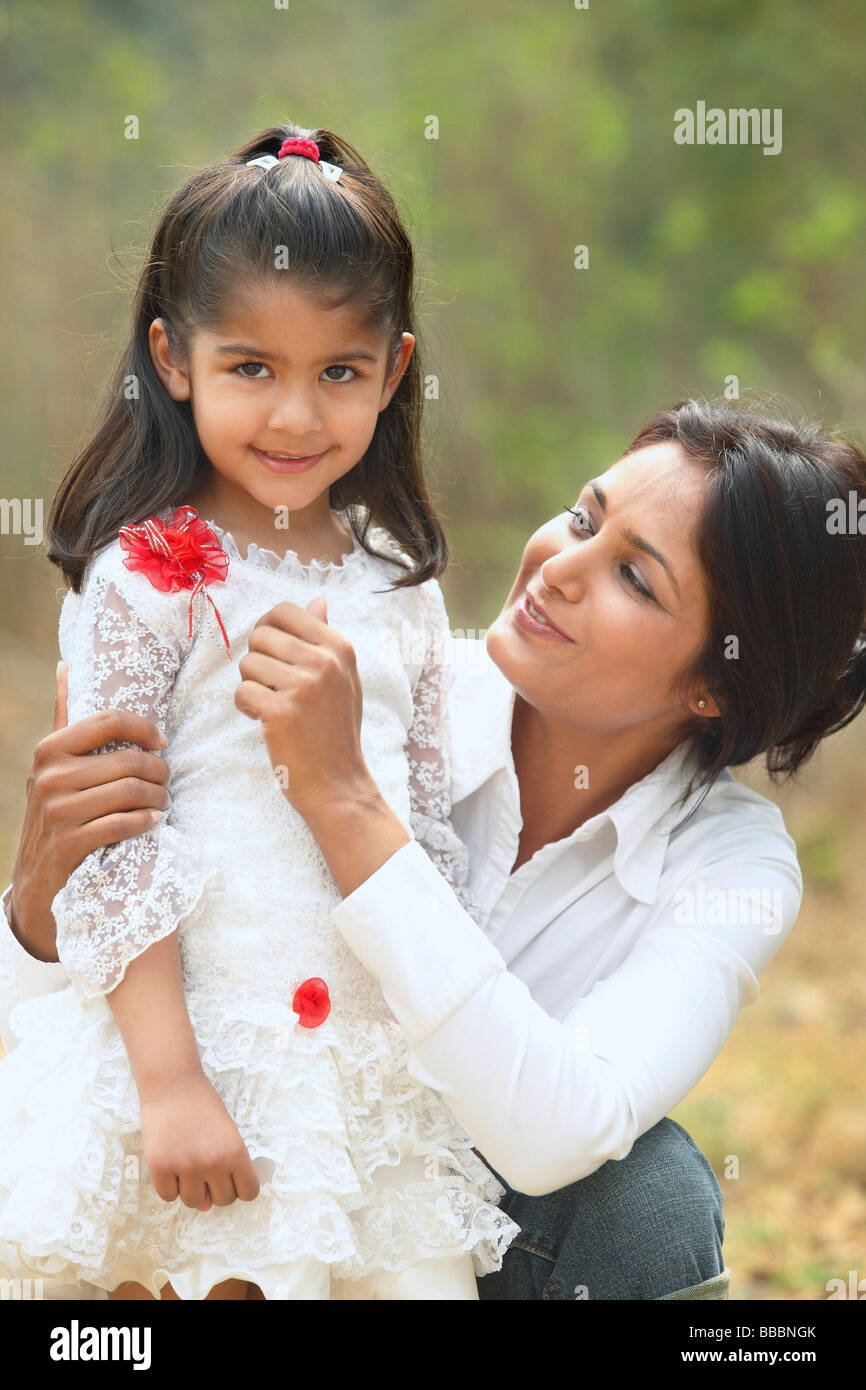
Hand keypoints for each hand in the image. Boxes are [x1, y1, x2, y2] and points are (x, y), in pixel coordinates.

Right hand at [9, 661, 171, 961]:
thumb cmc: (54, 812)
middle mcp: (51, 776)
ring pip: (132, 791)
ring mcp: (59, 810)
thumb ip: (64, 718)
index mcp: (50, 749)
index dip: (144, 728)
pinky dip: (145, 821)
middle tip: (165, 781)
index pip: (110, 721)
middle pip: (129, 760)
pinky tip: (152, 822)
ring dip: (158, 797)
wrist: (36, 879)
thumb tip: (66, 666)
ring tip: (161, 801)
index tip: (160, 742)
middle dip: (158, 771)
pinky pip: (124, 822)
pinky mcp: (71, 841)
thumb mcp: (52, 765)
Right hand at [139, 1067, 260, 1211]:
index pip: (249, 1193)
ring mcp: (185, 1167)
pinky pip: (168, 1196)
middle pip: (223, 1200)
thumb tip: (206, 1206)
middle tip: (207, 1170)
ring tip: (187, 1165)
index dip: (241, 1188)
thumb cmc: (202, 1106)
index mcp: (235, 1153)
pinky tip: (171, 1166)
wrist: (173, 1084)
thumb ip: (223, 1168)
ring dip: (192, 1190)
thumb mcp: (224, 1133)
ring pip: (195, 1202)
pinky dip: (169, 1186)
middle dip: (216, 1189)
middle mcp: (213, 1163)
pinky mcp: (160, 1167)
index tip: (232, 1180)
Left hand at [235, 596, 374, 818]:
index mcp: (339, 648)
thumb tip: (317, 601)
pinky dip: (246, 708)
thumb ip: (326, 639)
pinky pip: (242, 692)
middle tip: (272, 686)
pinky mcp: (282, 712)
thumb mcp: (343, 679)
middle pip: (261, 635)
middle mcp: (324, 662)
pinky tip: (265, 721)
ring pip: (248, 664)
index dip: (268, 629)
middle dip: (258, 661)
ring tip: (272, 706)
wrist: (339, 784)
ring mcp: (304, 687)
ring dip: (252, 686)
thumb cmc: (336, 731)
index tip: (272, 654)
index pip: (285, 611)